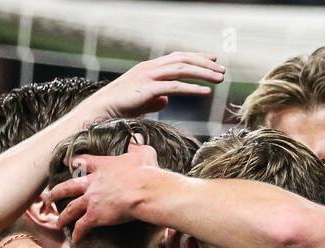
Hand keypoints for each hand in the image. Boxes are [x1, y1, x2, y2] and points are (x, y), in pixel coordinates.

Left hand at [48, 144, 162, 244]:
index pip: (84, 162)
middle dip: (56, 192)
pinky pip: (83, 226)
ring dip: (63, 216)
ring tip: (57, 222)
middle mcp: (93, 183)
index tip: (68, 163)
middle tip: (46, 196)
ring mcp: (92, 200)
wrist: (144, 190)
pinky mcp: (95, 216)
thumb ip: (137, 147)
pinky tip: (75, 240)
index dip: (75, 162)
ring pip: (71, 208)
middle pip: (69, 187)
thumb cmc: (146, 172)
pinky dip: (78, 234)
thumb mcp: (142, 153)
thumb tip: (138, 141)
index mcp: (103, 166)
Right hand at [86, 52, 225, 117]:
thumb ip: (155, 97)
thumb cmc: (121, 108)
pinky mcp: (148, 89)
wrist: (102, 111)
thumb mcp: (142, 101)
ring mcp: (148, 77)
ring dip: (203, 73)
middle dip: (204, 64)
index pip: (177, 58)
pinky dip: (192, 88)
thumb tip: (166, 100)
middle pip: (182, 60)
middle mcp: (150, 68)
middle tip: (222, 70)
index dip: (196, 58)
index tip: (213, 60)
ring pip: (181, 70)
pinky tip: (206, 92)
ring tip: (219, 79)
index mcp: (150, 68)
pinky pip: (175, 87)